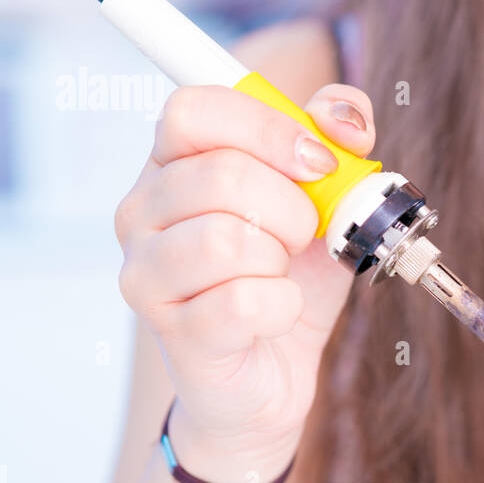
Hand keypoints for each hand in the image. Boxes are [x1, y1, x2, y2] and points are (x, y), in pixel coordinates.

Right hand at [114, 82, 374, 476]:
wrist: (274, 372)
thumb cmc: (288, 276)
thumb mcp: (324, 199)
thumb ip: (335, 139)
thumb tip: (342, 119)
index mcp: (172, 164)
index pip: (193, 109)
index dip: (268, 128)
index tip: (319, 162)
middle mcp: (141, 211)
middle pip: (221, 174)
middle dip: (292, 206)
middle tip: (302, 233)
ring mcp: (146, 274)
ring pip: (227, 239)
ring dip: (281, 258)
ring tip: (280, 274)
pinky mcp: (173, 331)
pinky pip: (243, 301)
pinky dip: (283, 307)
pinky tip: (275, 314)